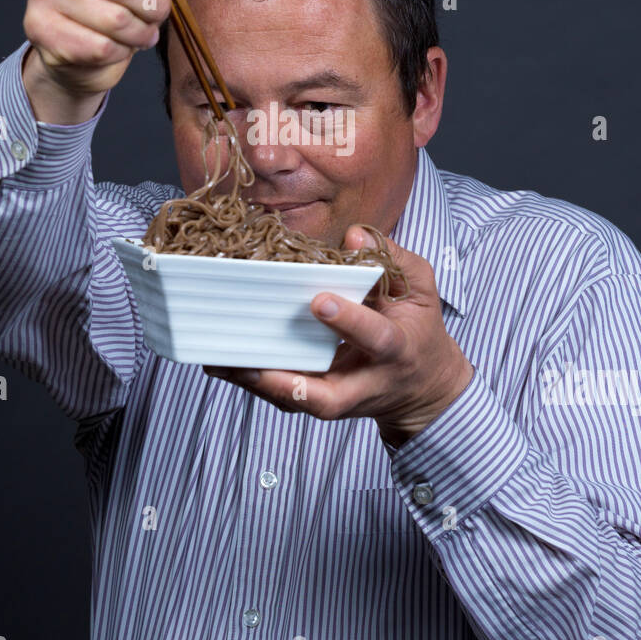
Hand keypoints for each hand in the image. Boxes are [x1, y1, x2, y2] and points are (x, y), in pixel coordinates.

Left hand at [203, 228, 474, 446]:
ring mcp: (340, 400)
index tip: (318, 301)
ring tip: (218, 359)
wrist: (422, 389)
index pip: (375, 337)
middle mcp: (365, 383)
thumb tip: (354, 236)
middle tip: (247, 359)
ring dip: (255, 384)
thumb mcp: (420, 289)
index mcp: (396, 350)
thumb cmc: (418, 329)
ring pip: (295, 402)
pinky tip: (222, 362)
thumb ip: (393, 259)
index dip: (348, 321)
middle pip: (324, 396)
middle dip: (286, 380)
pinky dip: (253, 381)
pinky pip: (283, 396)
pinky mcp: (319, 403)